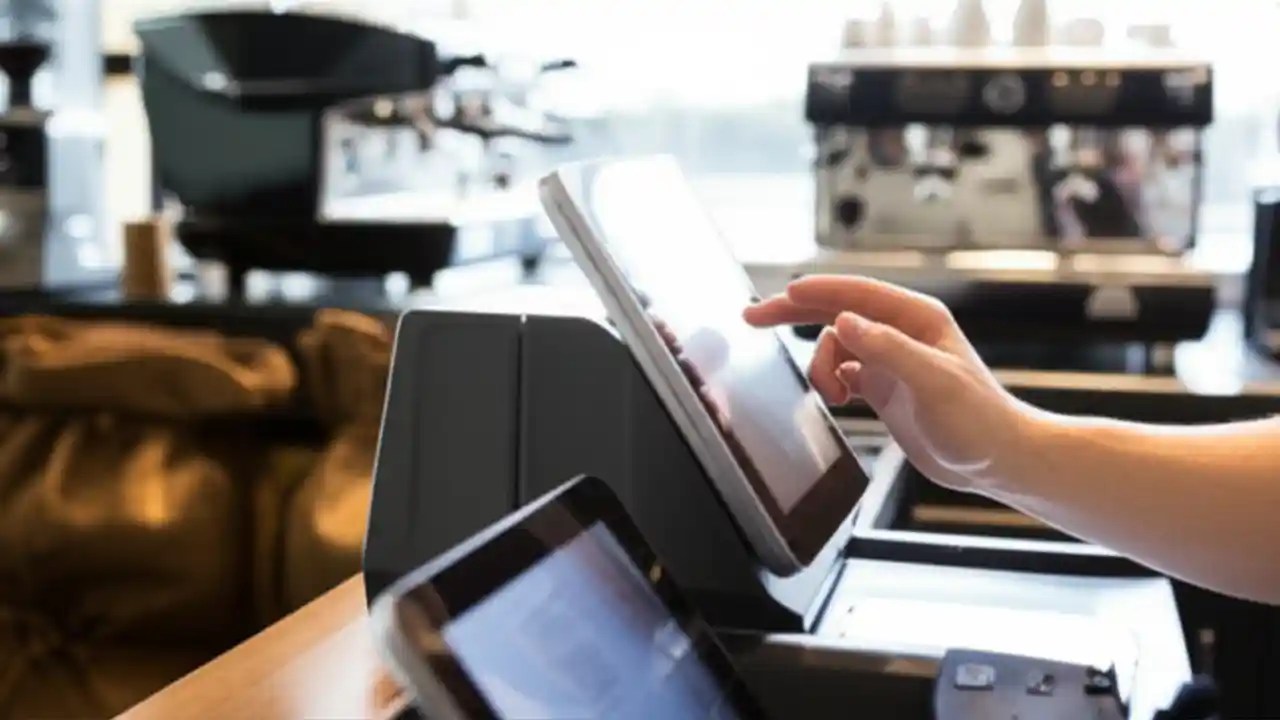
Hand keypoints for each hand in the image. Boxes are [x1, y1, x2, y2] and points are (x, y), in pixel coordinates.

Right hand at [744, 275, 1038, 492]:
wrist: (997, 458)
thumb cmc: (979, 419)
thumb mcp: (933, 380)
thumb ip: (888, 349)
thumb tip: (843, 322)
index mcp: (916, 317)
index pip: (855, 293)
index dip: (815, 291)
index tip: (780, 295)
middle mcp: (900, 332)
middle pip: (835, 310)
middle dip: (794, 312)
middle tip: (753, 316)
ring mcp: (891, 359)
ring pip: (834, 346)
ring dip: (820, 367)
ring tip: (830, 395)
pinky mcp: (884, 386)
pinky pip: (841, 371)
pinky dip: (830, 382)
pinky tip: (839, 400)